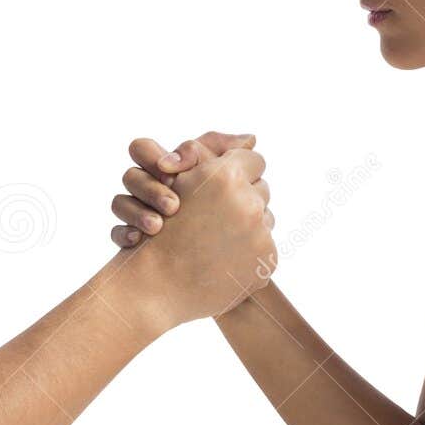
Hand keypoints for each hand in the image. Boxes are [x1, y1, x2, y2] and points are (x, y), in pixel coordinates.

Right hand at [119, 137, 275, 333]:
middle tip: (216, 214)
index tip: (222, 184)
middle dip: (242, 198)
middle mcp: (248, 202)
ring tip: (216, 239)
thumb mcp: (179, 179)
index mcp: (226, 176)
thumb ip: (211, 150)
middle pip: (262, 188)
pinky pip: (264, 246)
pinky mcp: (267, 261)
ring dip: (247, 224)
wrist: (157, 286)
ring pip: (265, 218)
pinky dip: (248, 252)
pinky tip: (223, 259)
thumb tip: (253, 138)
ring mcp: (260, 234)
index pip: (253, 159)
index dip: (236, 169)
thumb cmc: (160, 229)